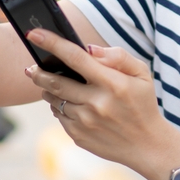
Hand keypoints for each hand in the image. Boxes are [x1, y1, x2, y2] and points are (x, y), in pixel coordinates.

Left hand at [24, 30, 179, 179]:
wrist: (148, 146)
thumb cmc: (142, 104)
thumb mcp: (141, 74)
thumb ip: (117, 56)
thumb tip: (88, 49)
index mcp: (112, 83)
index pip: (76, 58)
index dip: (52, 43)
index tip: (33, 33)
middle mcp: (96, 103)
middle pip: (55, 81)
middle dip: (38, 72)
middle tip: (31, 67)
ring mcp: (85, 122)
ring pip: (54, 99)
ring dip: (49, 89)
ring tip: (56, 85)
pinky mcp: (78, 136)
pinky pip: (59, 115)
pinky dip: (60, 106)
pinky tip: (72, 105)